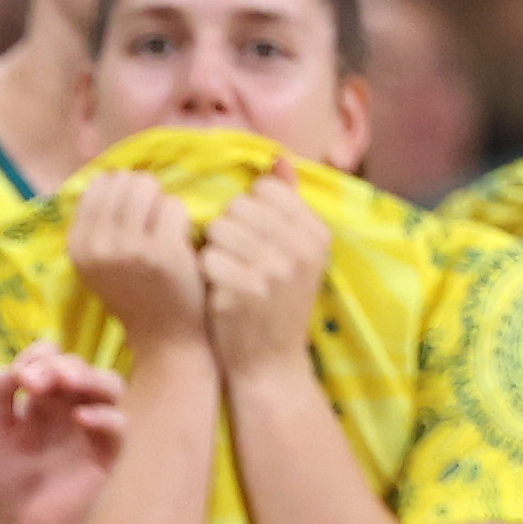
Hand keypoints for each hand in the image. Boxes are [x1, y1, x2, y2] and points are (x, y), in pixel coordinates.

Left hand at [0, 343, 126, 523]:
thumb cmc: (6, 481)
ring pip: (110, 388)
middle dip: (63, 365)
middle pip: (83, 368)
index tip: (20, 375)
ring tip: (65, 383)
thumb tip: (8, 367)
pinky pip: (118, 427)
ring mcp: (90, 430)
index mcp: (43, 401)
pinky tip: (80, 418)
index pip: (52, 360)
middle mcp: (70, 410)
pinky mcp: (105, 456)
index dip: (40, 356)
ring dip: (91, 378)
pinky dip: (104, 416)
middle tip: (38, 379)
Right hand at [67, 169, 208, 351]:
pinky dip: (182, 219)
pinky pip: (173, 205)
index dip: (122, 192)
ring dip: (162, 202)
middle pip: (124, 181)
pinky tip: (180, 242)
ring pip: (148, 187)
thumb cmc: (136, 293)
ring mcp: (130, 249)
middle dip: (144, 193)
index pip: (98, 185)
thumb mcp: (99, 263)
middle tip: (153, 221)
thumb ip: (97, 224)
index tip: (134, 216)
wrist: (164, 337)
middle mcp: (98, 246)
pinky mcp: (162, 252)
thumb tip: (107, 175)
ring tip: (165, 228)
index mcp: (78, 246)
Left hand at [195, 169, 331, 381]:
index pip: (267, 191)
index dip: (249, 210)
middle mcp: (301, 249)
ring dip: (214, 248)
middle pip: (239, 207)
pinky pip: (207, 256)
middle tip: (236, 259)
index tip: (253, 238)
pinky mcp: (244, 290)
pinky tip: (217, 289)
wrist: (271, 364)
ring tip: (227, 272)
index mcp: (317, 234)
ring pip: (220, 228)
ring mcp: (274, 270)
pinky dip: (205, 271)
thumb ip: (288, 205)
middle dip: (228, 228)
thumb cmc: (276, 303)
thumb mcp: (295, 254)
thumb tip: (278, 159)